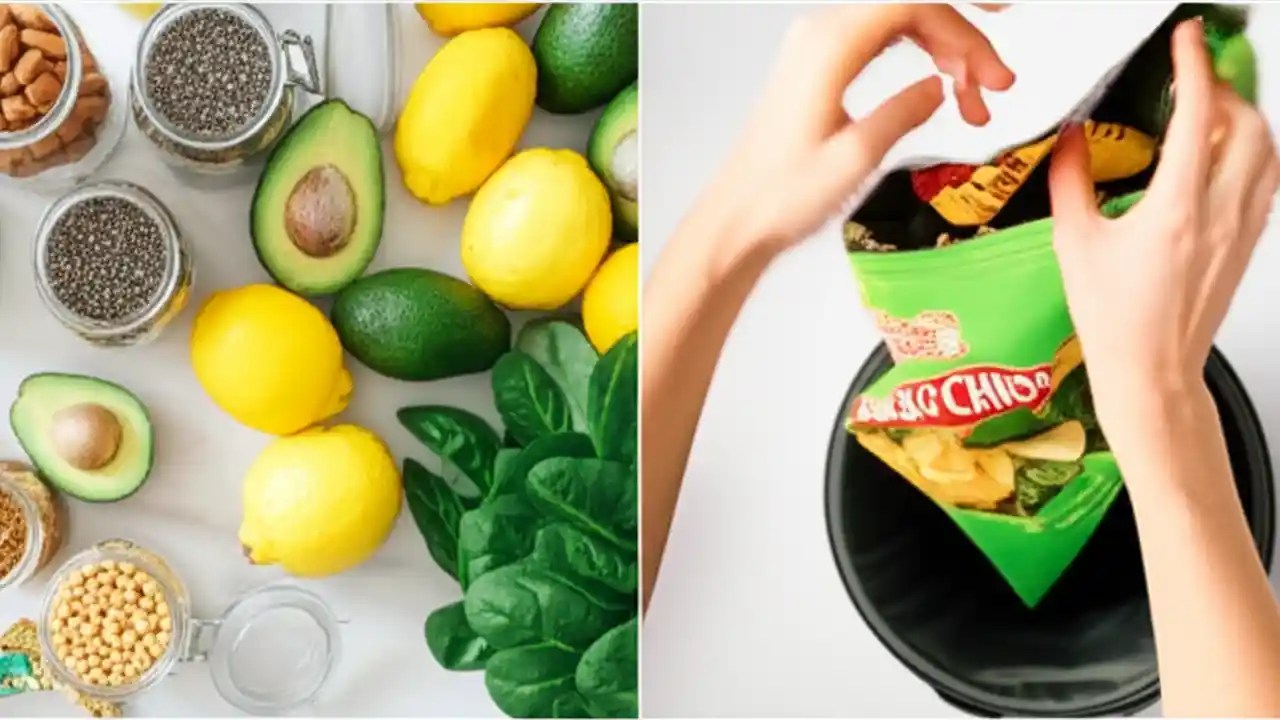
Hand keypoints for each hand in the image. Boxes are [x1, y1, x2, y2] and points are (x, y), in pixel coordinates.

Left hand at [699, 4, 1013, 267]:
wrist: (737, 219)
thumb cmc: (780, 196)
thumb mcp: (855, 158)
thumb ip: (903, 113)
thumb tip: (940, 88)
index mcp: (827, 47)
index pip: (915, 5)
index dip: (965, 28)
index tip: (996, 66)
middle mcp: (818, 36)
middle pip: (911, 8)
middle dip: (963, 43)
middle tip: (996, 87)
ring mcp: (815, 48)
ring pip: (900, 24)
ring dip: (945, 53)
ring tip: (974, 102)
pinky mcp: (816, 67)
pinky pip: (880, 41)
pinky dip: (918, 58)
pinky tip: (942, 90)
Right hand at [1048, 18, 1278, 452]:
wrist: (1151, 372)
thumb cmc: (1113, 320)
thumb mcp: (1073, 244)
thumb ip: (1070, 181)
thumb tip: (1069, 137)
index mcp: (1173, 210)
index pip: (1198, 116)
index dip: (1194, 67)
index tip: (1187, 39)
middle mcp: (1219, 215)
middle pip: (1248, 125)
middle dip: (1224, 90)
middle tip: (1193, 80)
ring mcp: (1242, 230)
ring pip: (1268, 151)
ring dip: (1244, 120)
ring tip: (1210, 113)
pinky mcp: (1248, 244)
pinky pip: (1266, 180)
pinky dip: (1252, 153)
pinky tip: (1221, 157)